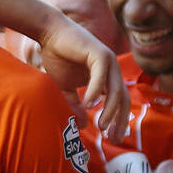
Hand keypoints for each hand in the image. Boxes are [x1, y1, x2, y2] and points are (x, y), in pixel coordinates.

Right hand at [37, 14, 128, 141]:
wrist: (49, 34)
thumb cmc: (57, 58)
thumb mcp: (66, 88)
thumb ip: (75, 105)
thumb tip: (82, 125)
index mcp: (107, 78)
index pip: (119, 102)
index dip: (118, 121)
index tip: (113, 138)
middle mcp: (112, 69)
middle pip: (123, 98)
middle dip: (120, 120)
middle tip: (113, 138)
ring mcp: (108, 60)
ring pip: (115, 90)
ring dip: (109, 110)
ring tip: (101, 126)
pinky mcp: (99, 53)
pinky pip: (101, 76)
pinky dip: (95, 91)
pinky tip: (89, 105)